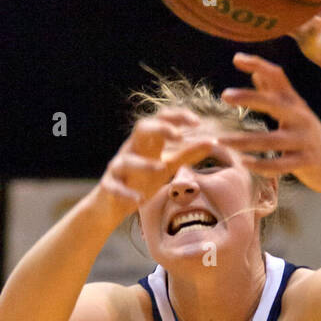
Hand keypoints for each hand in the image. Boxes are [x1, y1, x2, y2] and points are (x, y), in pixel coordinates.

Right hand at [89, 109, 218, 225]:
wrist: (113, 204)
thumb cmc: (142, 180)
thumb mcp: (167, 165)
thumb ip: (188, 153)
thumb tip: (212, 142)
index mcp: (147, 143)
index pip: (161, 120)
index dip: (178, 117)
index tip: (198, 121)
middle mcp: (131, 150)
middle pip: (141, 129)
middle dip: (159, 129)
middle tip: (178, 136)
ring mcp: (118, 167)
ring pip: (126, 160)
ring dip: (144, 164)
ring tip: (161, 169)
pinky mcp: (108, 186)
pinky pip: (114, 187)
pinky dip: (126, 193)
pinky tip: (139, 200)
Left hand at [220, 55, 320, 195]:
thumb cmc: (310, 137)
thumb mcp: (296, 113)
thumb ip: (276, 94)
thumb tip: (255, 73)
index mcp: (295, 103)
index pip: (278, 76)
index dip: (259, 65)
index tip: (236, 58)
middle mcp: (301, 117)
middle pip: (274, 104)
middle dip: (249, 98)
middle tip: (224, 95)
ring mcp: (304, 140)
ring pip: (271, 140)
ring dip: (243, 141)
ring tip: (220, 140)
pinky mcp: (306, 162)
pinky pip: (279, 165)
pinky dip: (260, 165)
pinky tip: (243, 163)